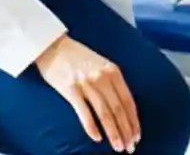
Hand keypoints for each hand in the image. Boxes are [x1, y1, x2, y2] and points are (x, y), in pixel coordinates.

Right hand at [36, 34, 140, 152]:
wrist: (52, 45)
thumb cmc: (77, 56)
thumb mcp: (101, 64)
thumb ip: (112, 82)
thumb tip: (123, 107)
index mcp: (113, 71)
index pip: (128, 101)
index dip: (134, 120)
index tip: (137, 136)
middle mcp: (103, 76)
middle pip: (118, 109)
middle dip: (126, 131)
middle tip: (130, 147)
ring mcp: (87, 83)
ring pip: (105, 113)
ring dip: (113, 132)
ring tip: (118, 147)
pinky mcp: (70, 89)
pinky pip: (84, 112)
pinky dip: (92, 127)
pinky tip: (97, 138)